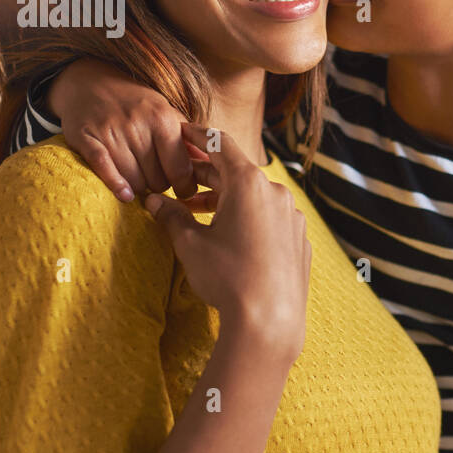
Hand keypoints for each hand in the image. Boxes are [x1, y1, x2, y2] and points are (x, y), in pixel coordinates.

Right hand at [49, 59, 198, 200]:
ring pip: (133, 181)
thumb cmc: (135, 103)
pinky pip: (104, 170)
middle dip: (160, 186)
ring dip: (138, 187)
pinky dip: (116, 185)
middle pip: (157, 180)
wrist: (90, 82)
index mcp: (162, 118)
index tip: (184, 192)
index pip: (180, 168)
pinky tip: (124, 194)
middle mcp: (138, 124)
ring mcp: (110, 132)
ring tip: (140, 178)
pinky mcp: (86, 138)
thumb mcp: (166, 113)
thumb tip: (210, 164)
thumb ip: (188, 139)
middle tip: (157, 180)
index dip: (185, 186)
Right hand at [144, 124, 310, 362]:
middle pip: (236, 173)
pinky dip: (248, 219)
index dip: (197, 137)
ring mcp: (292, 217)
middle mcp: (276, 193)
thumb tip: (153, 202)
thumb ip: (172, 216)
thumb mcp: (191, 244)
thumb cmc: (227, 277)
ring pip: (254, 197)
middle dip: (205, 175)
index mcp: (249, 183)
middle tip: (178, 178)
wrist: (269, 321)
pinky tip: (229, 235)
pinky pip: (270, 219)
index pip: (219, 145)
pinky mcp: (299, 240)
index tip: (181, 132)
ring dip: (225, 199)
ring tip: (195, 211)